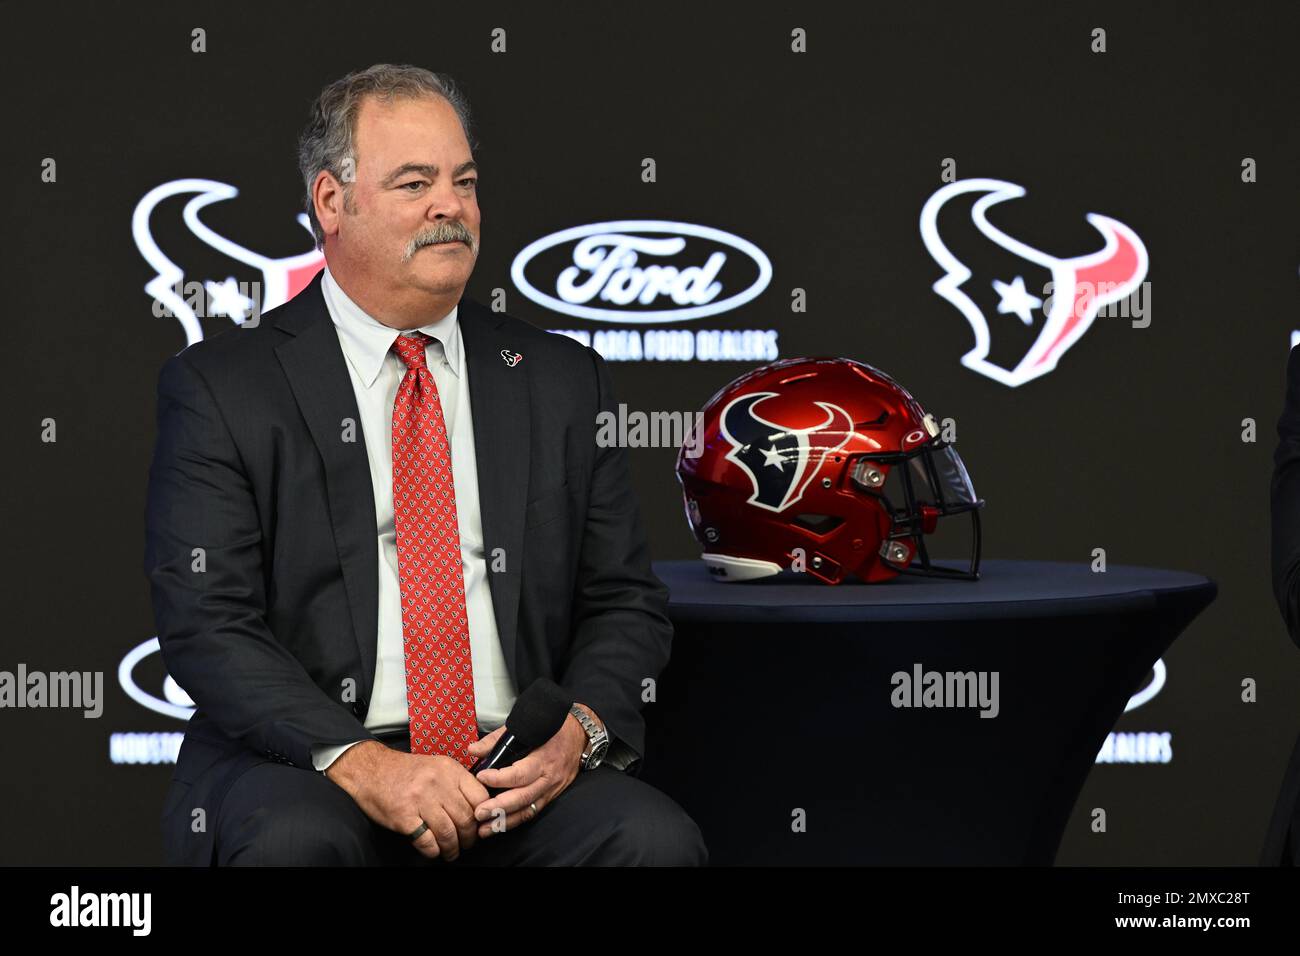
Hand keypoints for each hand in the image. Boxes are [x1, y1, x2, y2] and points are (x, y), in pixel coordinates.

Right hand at [325, 740, 488, 861]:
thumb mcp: (436, 766)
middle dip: (469, 837)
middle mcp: (437, 783)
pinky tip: (433, 850)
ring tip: (451, 852)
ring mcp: (419, 800)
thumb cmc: (405, 771)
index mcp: (449, 769)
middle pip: (465, 818)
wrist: (370, 769)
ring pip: (448, 833)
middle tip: (466, 843)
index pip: (479, 796)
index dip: (483, 816)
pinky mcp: (403, 817)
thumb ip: (457, 782)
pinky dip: (433, 851)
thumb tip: (478, 805)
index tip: (480, 825)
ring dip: (452, 848)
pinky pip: (427, 841)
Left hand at [467, 705, 600, 837]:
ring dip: (504, 821)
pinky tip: (499, 826)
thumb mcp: (527, 727)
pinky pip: (532, 812)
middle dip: (499, 807)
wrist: (581, 736)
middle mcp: (548, 777)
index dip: (500, 778)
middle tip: (478, 812)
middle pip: (523, 796)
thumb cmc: (552, 729)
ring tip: (484, 829)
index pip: (521, 773)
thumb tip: (472, 750)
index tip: (481, 777)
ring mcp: (551, 789)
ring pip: (528, 810)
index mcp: (543, 758)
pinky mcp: (550, 796)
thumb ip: (497, 740)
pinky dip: (515, 821)